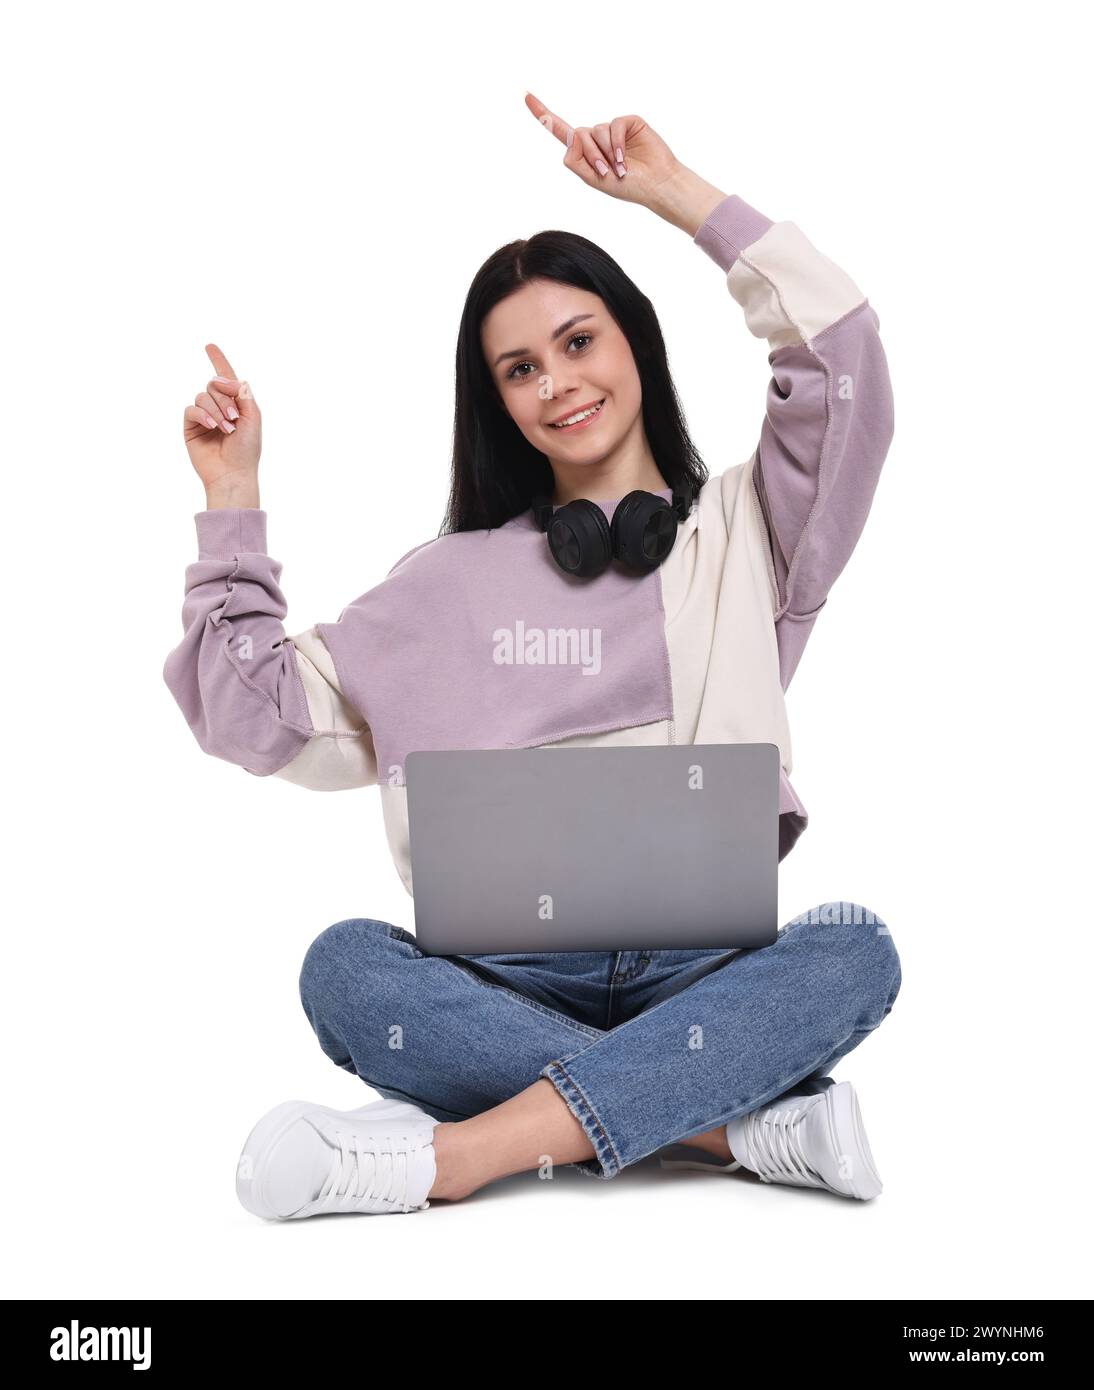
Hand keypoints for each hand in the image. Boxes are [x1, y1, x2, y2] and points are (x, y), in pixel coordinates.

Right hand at [182, 344, 261, 502]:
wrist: (233, 473)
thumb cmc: (247, 449)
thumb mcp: (253, 418)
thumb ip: (243, 394)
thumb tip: (227, 378)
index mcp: (236, 404)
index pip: (226, 377)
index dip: (218, 361)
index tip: (209, 346)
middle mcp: (219, 407)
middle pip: (214, 384)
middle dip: (225, 399)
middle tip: (234, 419)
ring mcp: (204, 416)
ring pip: (202, 395)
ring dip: (216, 410)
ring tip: (226, 429)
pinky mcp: (191, 426)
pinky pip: (191, 409)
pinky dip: (202, 415)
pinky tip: (212, 426)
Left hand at [524, 92, 680, 211]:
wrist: (656, 184)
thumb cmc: (628, 187)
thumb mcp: (594, 180)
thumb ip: (576, 162)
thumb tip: (571, 137)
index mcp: (586, 151)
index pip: (560, 130)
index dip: (543, 114)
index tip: (526, 95)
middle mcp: (597, 137)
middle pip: (579, 134)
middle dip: (590, 155)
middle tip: (606, 172)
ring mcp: (613, 128)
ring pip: (596, 131)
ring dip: (606, 153)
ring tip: (621, 168)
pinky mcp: (628, 122)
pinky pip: (613, 125)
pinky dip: (617, 143)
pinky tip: (625, 157)